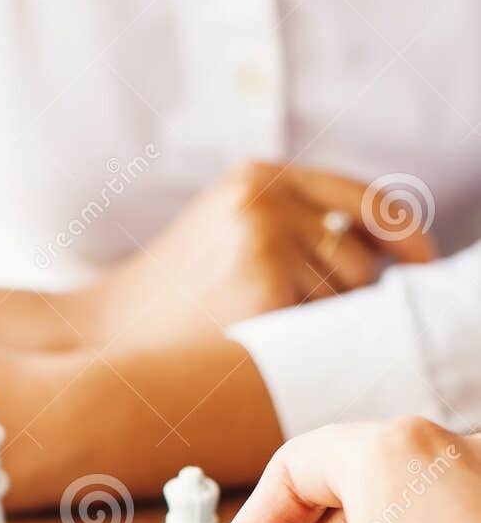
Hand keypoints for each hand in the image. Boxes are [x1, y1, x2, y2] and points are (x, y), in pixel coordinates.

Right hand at [77, 161, 436, 344]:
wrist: (101, 333)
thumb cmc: (167, 296)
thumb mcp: (223, 227)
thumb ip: (291, 220)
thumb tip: (383, 252)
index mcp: (257, 175)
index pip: (362, 195)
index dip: (402, 235)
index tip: (421, 266)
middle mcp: (265, 199)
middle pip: (360, 252)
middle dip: (351, 295)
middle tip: (309, 327)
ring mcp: (266, 243)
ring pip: (346, 291)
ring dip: (323, 322)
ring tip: (263, 334)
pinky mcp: (265, 293)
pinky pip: (321, 324)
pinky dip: (304, 343)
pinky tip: (258, 346)